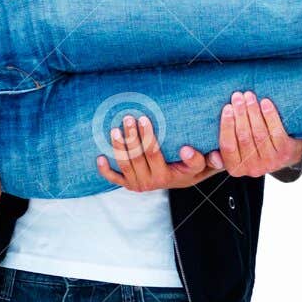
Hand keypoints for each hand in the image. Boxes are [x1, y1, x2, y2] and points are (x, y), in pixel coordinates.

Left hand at [97, 113, 212, 190]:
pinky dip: (105, 170)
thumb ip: (199, 159)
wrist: (184, 180)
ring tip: (115, 129)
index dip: (148, 136)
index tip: (145, 119)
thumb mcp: (201, 165)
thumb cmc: (192, 168)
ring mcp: (138, 184)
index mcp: (166, 176)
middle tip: (128, 117)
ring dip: (118, 146)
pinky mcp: (129, 184)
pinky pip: (114, 178)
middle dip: (131, 135)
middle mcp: (150, 182)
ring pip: (124, 164)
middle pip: (136, 156)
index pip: (154, 153)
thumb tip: (187, 150)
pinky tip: (99, 158)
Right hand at [190, 93, 301, 177]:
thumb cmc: (256, 147)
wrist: (287, 152)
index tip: (227, 108)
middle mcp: (253, 168)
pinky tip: (265, 103)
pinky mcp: (286, 153)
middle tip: (237, 96)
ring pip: (259, 133)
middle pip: (243, 137)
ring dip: (253, 111)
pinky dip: (270, 115)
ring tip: (249, 96)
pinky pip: (276, 132)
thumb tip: (210, 154)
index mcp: (236, 168)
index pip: (228, 146)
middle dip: (240, 113)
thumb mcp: (237, 153)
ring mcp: (271, 162)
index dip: (227, 126)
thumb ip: (222, 152)